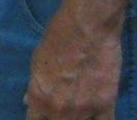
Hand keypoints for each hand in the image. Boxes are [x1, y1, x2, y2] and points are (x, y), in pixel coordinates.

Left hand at [23, 2, 121, 119]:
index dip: (38, 117)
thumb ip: (35, 85)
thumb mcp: (37, 60)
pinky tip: (95, 115)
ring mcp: (85, 110)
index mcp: (40, 99)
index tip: (42, 114)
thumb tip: (28, 101)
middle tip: (61, 107)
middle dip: (55, 117)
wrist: (88, 26)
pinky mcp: (107, 104)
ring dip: (76, 118)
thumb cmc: (57, 36)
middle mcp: (60, 111)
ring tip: (76, 109)